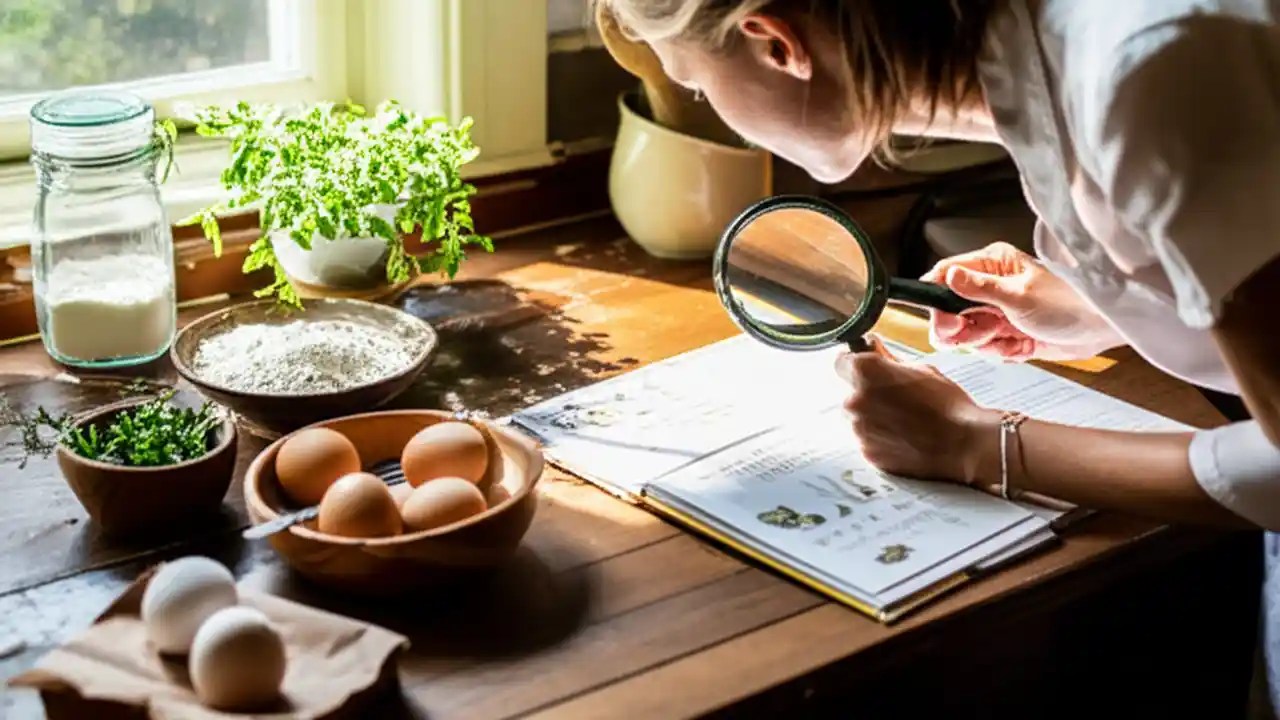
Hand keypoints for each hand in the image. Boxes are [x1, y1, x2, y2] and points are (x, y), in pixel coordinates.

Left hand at [835, 337, 994, 483]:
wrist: (963, 444)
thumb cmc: (947, 404)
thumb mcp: (920, 370)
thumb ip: (888, 359)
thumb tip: (872, 347)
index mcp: (865, 373)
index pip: (841, 361)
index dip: (854, 362)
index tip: (866, 366)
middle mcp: (854, 400)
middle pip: (850, 392)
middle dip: (867, 392)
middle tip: (895, 397)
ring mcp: (858, 429)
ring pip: (857, 418)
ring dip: (872, 416)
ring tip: (903, 421)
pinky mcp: (867, 452)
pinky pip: (866, 439)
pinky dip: (879, 437)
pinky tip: (903, 437)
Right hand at [922, 242, 1123, 361]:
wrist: (1101, 329)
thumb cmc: (1070, 303)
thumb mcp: (1019, 295)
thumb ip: (979, 288)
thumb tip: (948, 275)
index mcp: (991, 265)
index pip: (945, 275)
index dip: (936, 298)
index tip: (941, 318)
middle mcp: (990, 286)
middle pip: (949, 309)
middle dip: (961, 328)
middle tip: (976, 334)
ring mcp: (998, 311)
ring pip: (967, 333)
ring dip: (985, 342)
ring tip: (1009, 338)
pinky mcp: (1007, 333)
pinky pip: (987, 348)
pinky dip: (1002, 352)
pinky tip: (1021, 346)